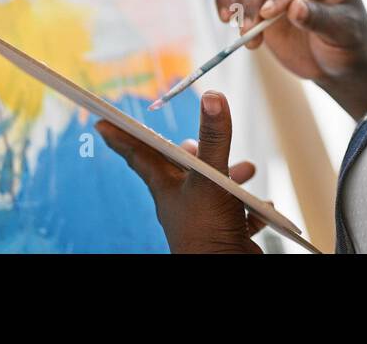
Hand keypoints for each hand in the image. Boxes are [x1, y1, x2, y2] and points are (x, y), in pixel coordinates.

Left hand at [96, 91, 266, 253]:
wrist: (225, 269)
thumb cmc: (206, 232)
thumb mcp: (210, 179)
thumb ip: (214, 138)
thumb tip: (211, 97)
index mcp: (167, 187)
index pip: (138, 154)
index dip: (121, 136)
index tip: (102, 123)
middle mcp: (182, 201)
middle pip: (181, 168)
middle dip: (195, 151)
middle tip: (194, 140)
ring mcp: (202, 218)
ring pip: (213, 189)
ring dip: (231, 175)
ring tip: (247, 168)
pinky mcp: (223, 231)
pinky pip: (237, 214)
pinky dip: (251, 206)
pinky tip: (263, 203)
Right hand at [214, 0, 366, 84]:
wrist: (336, 62)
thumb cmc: (348, 45)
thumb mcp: (343, 34)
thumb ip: (321, 20)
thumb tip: (296, 7)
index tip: (267, 14)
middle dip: (254, 2)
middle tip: (249, 29)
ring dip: (239, 5)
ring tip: (245, 33)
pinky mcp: (260, 2)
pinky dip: (225, 1)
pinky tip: (225, 18)